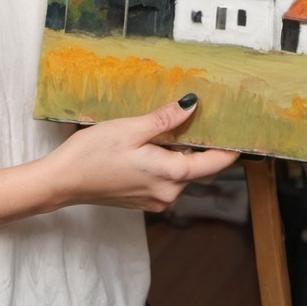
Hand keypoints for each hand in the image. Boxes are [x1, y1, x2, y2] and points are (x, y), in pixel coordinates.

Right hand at [42, 95, 240, 213]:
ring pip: (178, 172)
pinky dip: (163, 160)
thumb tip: (192, 106)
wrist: (64, 181)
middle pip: (195, 167)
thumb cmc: (93, 154)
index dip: (229, 149)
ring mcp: (155, 200)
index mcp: (169, 175)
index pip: (212, 164)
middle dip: (196, 143)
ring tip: (165, 125)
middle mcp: (167, 194)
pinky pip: (164, 178)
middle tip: (197, 114)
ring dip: (176, 151)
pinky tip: (148, 143)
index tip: (242, 134)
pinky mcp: (143, 200)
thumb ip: (164, 120)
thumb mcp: (130, 129)